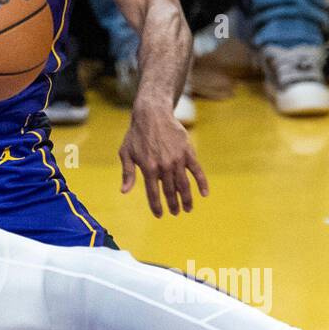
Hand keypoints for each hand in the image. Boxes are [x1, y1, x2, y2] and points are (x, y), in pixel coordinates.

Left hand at [120, 99, 208, 216]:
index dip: (156, 206)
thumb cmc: (136, 135)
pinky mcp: (188, 152)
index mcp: (148, 168)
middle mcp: (164, 166)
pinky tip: (204, 194)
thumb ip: (128, 173)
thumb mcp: (126, 153)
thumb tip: (124, 192)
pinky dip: (202, 183)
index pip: (153, 193)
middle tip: (176, 213)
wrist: (152, 114)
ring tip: (188, 208)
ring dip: (187, 199)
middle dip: (173, 205)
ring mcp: (177, 159)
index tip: (160, 215)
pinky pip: (197, 170)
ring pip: (184, 184)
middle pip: (170, 191)